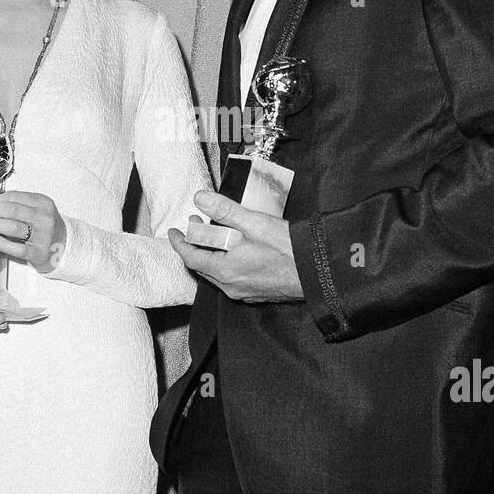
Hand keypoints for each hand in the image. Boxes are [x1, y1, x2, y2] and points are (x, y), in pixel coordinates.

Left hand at [0, 191, 66, 273]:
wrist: (64, 247)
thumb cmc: (46, 228)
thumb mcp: (37, 210)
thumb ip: (17, 205)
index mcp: (42, 203)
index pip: (14, 197)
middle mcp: (44, 218)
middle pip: (11, 210)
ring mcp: (42, 236)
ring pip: (13, 227)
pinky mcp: (38, 253)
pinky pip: (17, 248)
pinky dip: (1, 242)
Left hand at [169, 190, 303, 302]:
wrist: (319, 273)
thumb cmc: (289, 250)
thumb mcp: (254, 223)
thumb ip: (225, 211)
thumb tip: (200, 199)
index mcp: (225, 270)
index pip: (191, 258)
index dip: (179, 243)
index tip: (173, 231)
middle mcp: (232, 286)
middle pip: (203, 267)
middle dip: (195, 246)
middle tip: (195, 227)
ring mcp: (245, 292)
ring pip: (218, 274)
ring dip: (211, 256)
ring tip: (215, 237)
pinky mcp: (258, 294)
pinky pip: (233, 280)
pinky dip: (226, 265)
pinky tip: (236, 253)